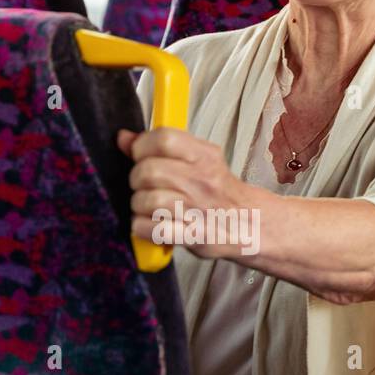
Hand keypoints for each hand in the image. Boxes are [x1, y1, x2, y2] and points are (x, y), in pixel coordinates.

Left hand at [116, 127, 258, 260]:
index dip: (142, 146)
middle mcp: (202, 180)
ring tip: (147, 208)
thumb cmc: (218, 192)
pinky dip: (143, 228)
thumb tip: (124, 138)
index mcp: (204, 156)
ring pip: (148, 201)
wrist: (250, 224)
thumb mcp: (197, 161)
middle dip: (136, 180)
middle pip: (149, 171)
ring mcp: (198, 209)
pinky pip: (153, 229)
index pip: (164, 139)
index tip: (139, 156)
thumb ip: (160, 148)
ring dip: (139, 206)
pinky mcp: (194, 236)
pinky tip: (150, 225)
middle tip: (142, 186)